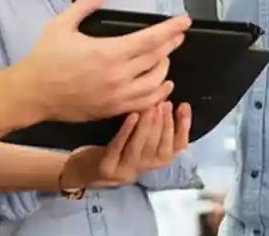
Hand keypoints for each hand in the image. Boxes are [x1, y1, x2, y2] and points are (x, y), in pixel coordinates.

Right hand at [14, 0, 190, 121]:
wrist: (31, 94)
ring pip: (156, 83)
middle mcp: (117, 76)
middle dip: (171, 44)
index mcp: (108, 52)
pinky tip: (162, 86)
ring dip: (166, 68)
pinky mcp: (112, 110)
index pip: (150, 39)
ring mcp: (116, 96)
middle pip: (157, 59)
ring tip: (166, 58)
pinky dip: (158, 94)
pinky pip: (144, 103)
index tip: (184, 21)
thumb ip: (85, 6)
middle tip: (178, 34)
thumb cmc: (44, 58)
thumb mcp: (61, 24)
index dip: (170, 29)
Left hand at [60, 101, 192, 188]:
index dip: (183, 127)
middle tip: (165, 104)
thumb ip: (153, 126)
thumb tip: (165, 96)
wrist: (85, 169)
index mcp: (156, 161)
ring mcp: (126, 170)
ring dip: (149, 127)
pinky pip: (119, 148)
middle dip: (165, 125)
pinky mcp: (108, 168)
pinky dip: (127, 131)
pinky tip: (132, 115)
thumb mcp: (138, 139)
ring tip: (152, 107)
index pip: (178, 147)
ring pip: (142, 149)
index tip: (183, 105)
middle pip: (161, 149)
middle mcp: (145, 169)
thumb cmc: (117, 148)